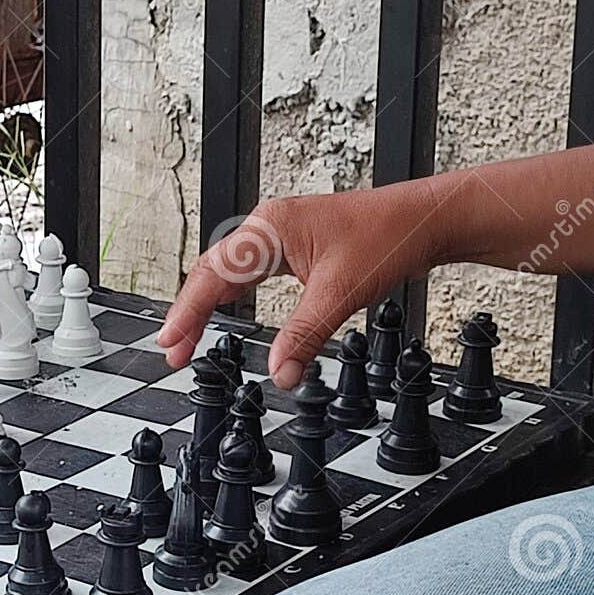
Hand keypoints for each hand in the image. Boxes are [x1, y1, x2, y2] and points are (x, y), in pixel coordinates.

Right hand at [157, 179, 448, 388]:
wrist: (424, 220)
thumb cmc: (388, 236)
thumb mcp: (341, 292)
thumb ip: (305, 336)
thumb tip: (280, 373)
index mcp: (270, 228)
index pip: (214, 274)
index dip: (187, 311)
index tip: (169, 341)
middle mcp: (269, 228)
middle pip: (212, 272)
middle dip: (189, 314)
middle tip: (173, 353)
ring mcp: (281, 237)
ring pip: (229, 275)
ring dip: (208, 308)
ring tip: (189, 341)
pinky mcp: (295, 249)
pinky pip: (250, 275)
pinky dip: (233, 300)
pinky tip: (226, 317)